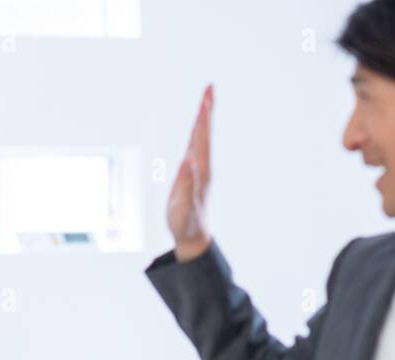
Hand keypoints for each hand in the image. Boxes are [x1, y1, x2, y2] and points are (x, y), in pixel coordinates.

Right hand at [167, 84, 213, 261]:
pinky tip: (197, 129)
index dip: (204, 118)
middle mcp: (203, 167)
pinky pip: (196, 147)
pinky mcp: (194, 175)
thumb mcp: (183, 206)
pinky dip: (197, 133)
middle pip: (205, 133)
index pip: (202, 139)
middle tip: (210, 88)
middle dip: (207, 110)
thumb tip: (187, 161)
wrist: (194, 237)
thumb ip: (186, 185)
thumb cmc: (186, 224)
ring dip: (204, 119)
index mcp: (201, 171)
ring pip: (202, 139)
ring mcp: (199, 171)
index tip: (206, 98)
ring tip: (206, 101)